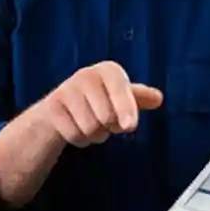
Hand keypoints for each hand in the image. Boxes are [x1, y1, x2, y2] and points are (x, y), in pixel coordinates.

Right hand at [36, 61, 163, 147]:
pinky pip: (73, 134)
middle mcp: (86, 75)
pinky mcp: (52, 107)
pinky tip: (77, 129)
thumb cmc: (99, 100)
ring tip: (91, 124)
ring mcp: (66, 90)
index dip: (126, 108)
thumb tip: (158, 98)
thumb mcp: (120, 97)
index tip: (129, 126)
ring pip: (90, 128)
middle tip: (106, 122)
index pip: (120, 89)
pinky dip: (80, 140)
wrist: (60, 106)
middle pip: (107, 117)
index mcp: (108, 71)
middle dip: (109, 127)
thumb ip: (139, 97)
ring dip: (95, 135)